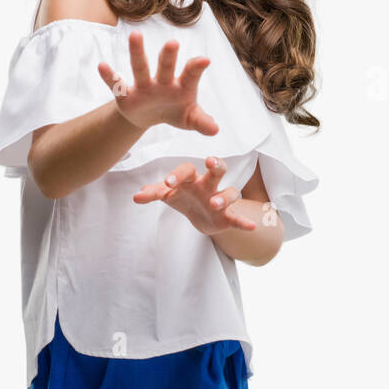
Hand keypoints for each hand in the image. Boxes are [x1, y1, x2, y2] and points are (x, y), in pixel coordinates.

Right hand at [97, 30, 219, 134]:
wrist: (150, 116)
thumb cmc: (176, 111)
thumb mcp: (190, 119)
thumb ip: (202, 122)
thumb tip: (215, 130)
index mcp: (182, 85)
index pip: (190, 75)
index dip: (196, 68)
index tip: (205, 59)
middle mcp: (163, 82)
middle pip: (165, 67)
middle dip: (168, 56)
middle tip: (173, 43)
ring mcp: (143, 86)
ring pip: (140, 67)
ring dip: (137, 52)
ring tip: (135, 35)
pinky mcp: (125, 95)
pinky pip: (116, 84)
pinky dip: (108, 76)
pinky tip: (101, 66)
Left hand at [131, 156, 256, 234]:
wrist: (199, 217)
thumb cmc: (183, 198)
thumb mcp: (168, 195)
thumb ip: (154, 193)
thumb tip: (136, 196)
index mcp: (192, 179)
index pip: (187, 169)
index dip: (178, 174)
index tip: (168, 183)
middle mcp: (209, 186)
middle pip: (217, 170)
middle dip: (216, 164)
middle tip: (210, 161)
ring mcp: (221, 200)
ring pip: (231, 192)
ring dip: (225, 196)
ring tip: (215, 203)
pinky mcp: (228, 216)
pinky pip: (238, 217)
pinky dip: (245, 221)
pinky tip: (252, 226)